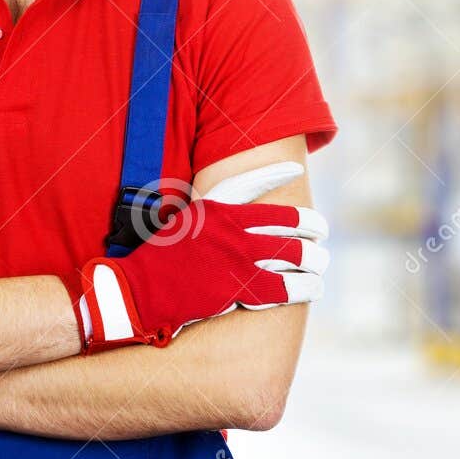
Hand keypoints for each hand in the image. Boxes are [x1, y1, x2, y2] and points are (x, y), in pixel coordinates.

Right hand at [64, 161, 328, 353]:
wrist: (138, 292)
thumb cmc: (157, 261)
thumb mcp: (182, 224)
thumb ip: (210, 215)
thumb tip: (230, 211)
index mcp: (215, 209)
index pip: (252, 183)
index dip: (276, 173)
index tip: (296, 166)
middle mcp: (231, 229)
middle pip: (288, 223)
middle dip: (312, 227)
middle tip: (322, 231)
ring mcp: (238, 259)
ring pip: (294, 255)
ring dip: (314, 259)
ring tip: (321, 262)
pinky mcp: (240, 289)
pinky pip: (286, 287)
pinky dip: (305, 287)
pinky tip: (314, 287)